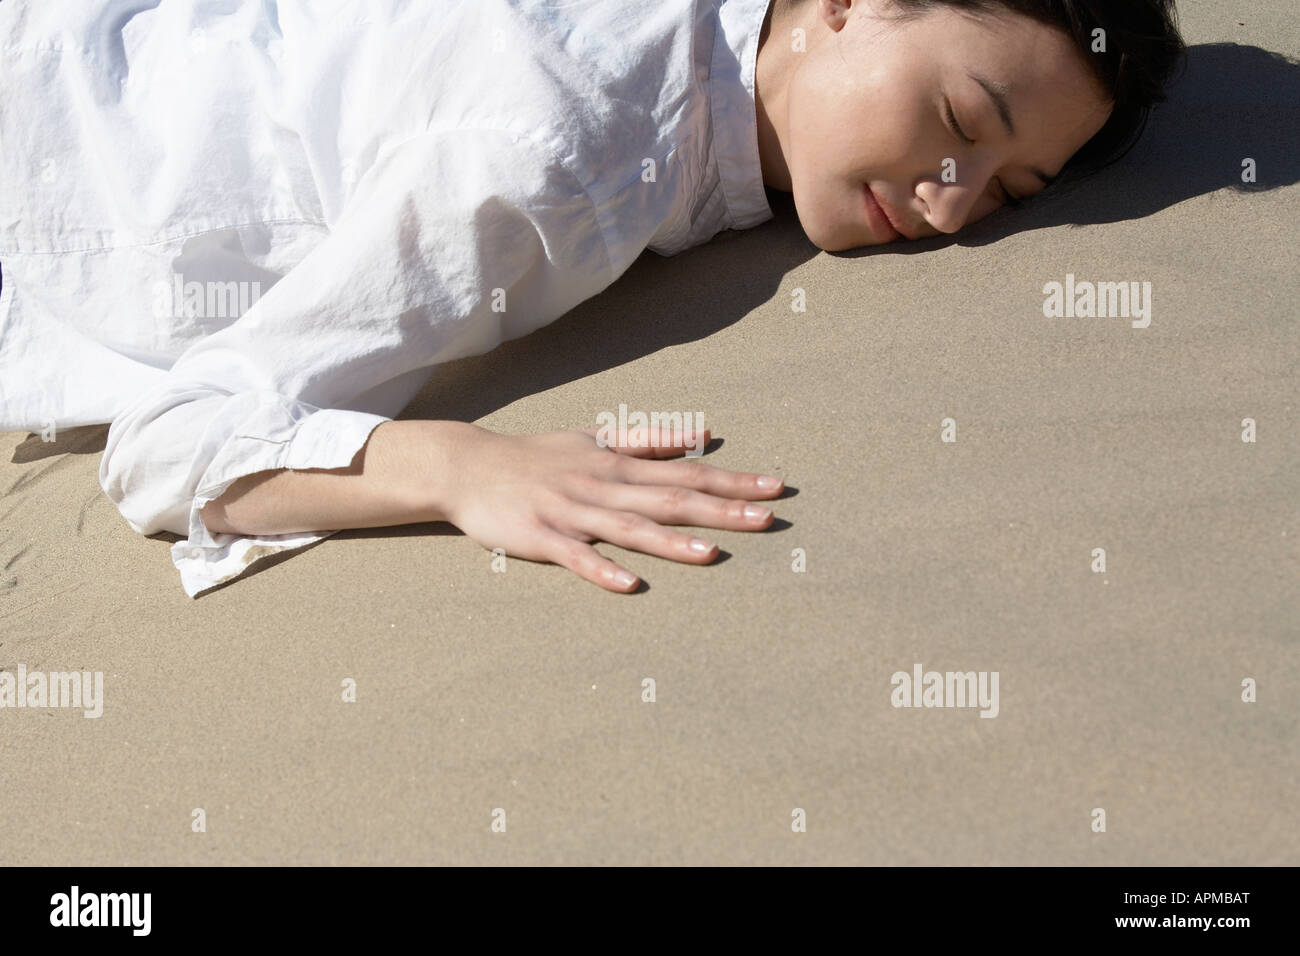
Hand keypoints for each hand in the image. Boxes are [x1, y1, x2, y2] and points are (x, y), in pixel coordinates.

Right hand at [437, 422, 783, 590]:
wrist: (469, 466)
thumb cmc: (538, 456)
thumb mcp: (595, 439)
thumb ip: (649, 439)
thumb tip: (700, 433)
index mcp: (618, 464)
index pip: (687, 471)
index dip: (732, 481)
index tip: (775, 487)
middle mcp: (602, 485)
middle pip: (670, 498)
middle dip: (721, 510)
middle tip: (768, 519)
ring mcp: (572, 512)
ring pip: (628, 528)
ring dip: (670, 542)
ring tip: (711, 555)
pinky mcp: (542, 537)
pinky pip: (576, 557)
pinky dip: (602, 569)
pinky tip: (629, 584)